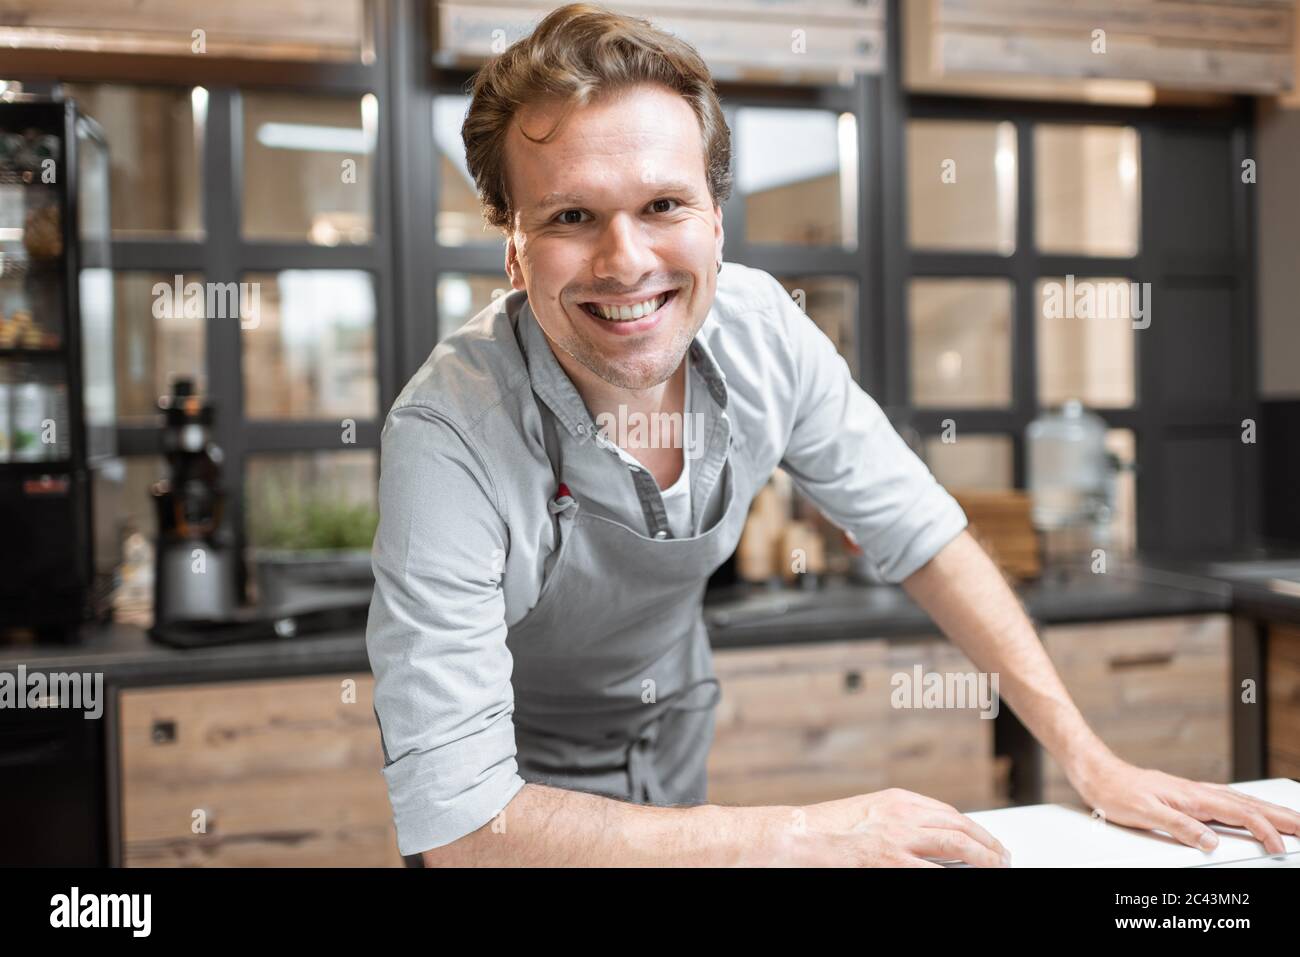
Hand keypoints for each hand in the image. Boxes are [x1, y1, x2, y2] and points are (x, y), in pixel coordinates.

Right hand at [778, 788, 1010, 866]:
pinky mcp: (893, 864)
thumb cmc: (823, 829)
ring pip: (958, 846)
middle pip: (960, 828)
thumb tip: (924, 839)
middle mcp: (904, 816)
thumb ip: (896, 821)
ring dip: (984, 858)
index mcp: (897, 801)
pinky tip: (969, 879)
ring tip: (997, 867)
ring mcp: (900, 841)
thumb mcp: (866, 814)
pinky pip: (936, 872)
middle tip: (1002, 858)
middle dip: (988, 844)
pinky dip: (958, 874)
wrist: (797, 836)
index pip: (948, 815)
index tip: (986, 842)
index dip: (973, 830)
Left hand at [1069, 751, 1299, 854]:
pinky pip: (1226, 801)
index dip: (1265, 831)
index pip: (1241, 815)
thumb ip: (1180, 827)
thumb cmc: (1116, 792)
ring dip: (1269, 811)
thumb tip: (1211, 841)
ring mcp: (1193, 793)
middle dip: (1281, 816)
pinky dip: (1247, 807)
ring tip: (1291, 820)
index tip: (1280, 847)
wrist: (1098, 774)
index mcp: (1194, 797)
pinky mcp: (1186, 796)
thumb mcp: (1146, 813)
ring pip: (1241, 802)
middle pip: (1249, 805)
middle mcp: (1198, 793)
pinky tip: (1251, 811)